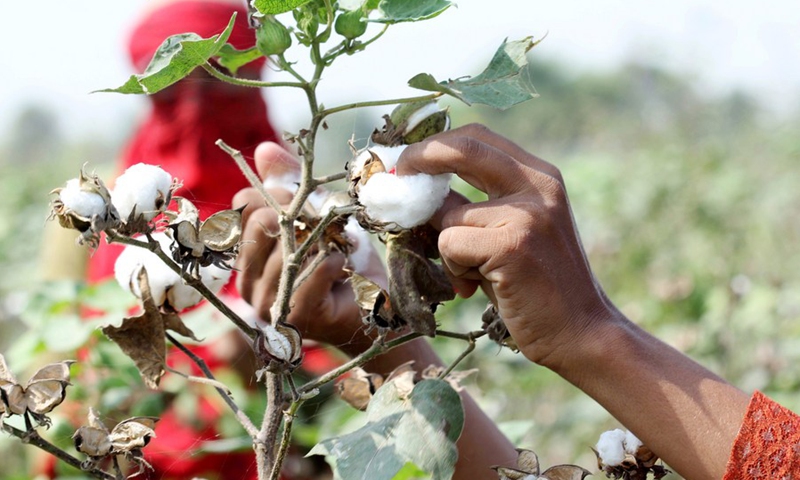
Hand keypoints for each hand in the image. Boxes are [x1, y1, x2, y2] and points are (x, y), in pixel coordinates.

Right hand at [232, 142, 384, 350]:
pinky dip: (332, 262)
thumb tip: (264, 149)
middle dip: (298, 213)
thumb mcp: (317, 217)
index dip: (277, 193)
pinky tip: (342, 264)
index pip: (243, 208)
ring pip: (286, 250)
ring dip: (321, 242)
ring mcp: (268, 305)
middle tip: (324, 221)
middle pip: (260, 224)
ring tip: (337, 248)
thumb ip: (289, 185)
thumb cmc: (342, 262)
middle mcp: (248, 282)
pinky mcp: (297, 318)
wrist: (375, 309)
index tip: (306, 199)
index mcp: (247, 255)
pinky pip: (311, 274)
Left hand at [397, 124, 614, 366]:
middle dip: (419, 158)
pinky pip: (450, 245)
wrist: (580, 333)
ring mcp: (528, 213)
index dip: (436, 144)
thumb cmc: (536, 288)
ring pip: (448, 215)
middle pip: (463, 148)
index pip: (478, 138)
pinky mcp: (513, 243)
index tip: (409, 160)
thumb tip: (420, 192)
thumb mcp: (510, 234)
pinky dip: (453, 271)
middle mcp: (538, 186)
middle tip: (398, 175)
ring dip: (448, 250)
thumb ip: (474, 209)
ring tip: (475, 275)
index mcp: (540, 177)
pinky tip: (478, 288)